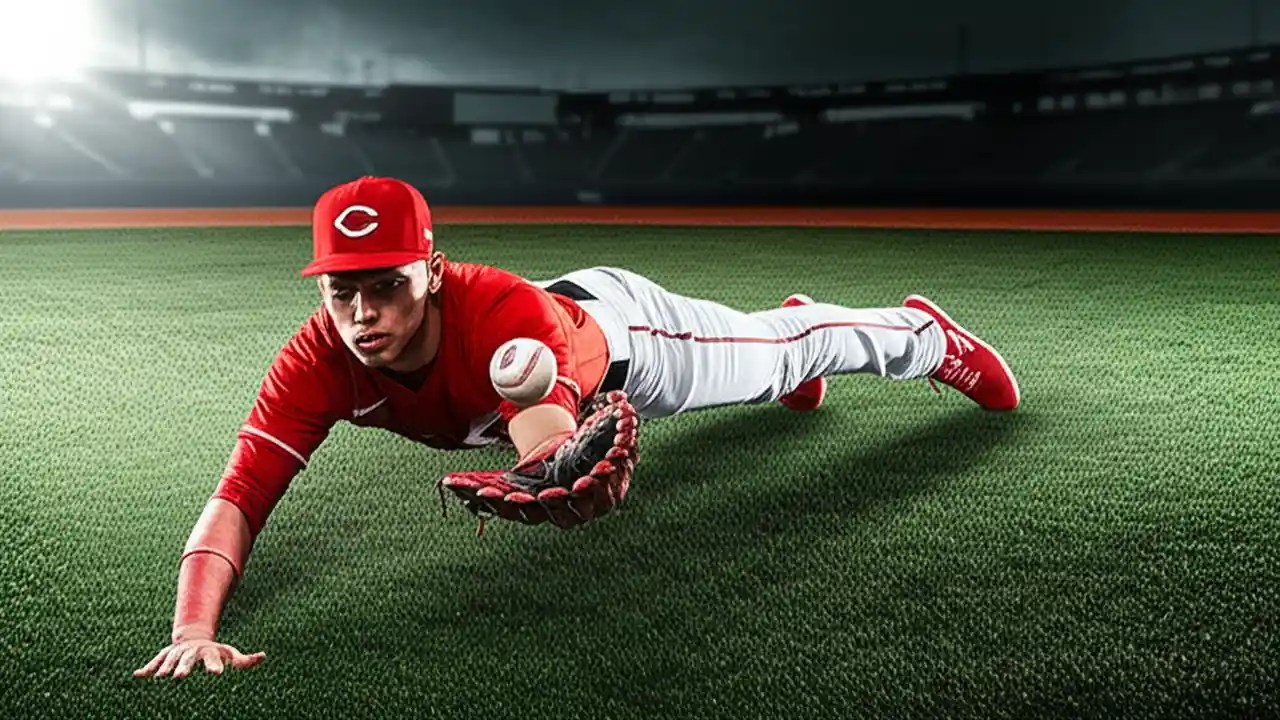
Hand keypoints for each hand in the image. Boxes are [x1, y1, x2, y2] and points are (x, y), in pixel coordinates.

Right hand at [133, 638, 264, 678]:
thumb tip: (263, 656)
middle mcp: (191, 652)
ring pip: (170, 660)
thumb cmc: (216, 652)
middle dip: (184, 668)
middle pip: (188, 660)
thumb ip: (246, 660)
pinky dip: (146, 669)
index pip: (212, 659)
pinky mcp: (165, 656)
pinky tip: (137, 676)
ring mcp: (177, 653)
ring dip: (165, 668)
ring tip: (160, 677)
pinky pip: (154, 662)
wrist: (195, 638)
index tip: (216, 674)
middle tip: (181, 677)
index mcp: (208, 652)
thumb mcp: (232, 654)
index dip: (214, 666)